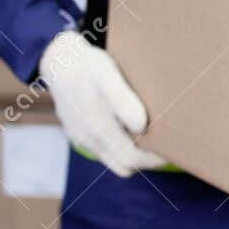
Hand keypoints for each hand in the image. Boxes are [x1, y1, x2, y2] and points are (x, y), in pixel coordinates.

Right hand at [39, 30, 166, 178]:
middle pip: (126, 164)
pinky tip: (129, 130)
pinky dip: (118, 148)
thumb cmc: (88, 67)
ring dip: (133, 155)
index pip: (132, 158)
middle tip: (166, 144)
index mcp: (98, 124)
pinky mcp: (78, 138)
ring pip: (114, 161)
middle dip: (148, 159)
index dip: (155, 158)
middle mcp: (89, 137)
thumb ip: (121, 98)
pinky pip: (103, 153)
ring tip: (151, 138)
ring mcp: (82, 140)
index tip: (170, 146)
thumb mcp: (105, 73)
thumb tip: (141, 125)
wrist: (58, 64)